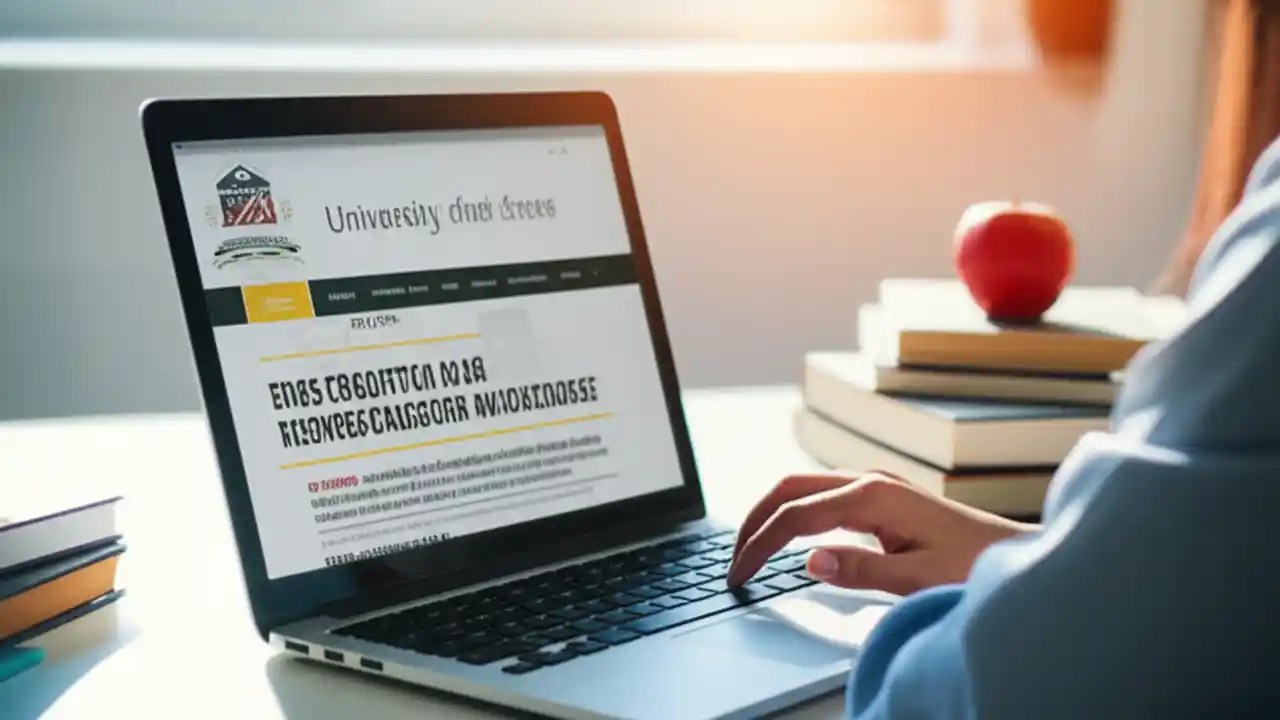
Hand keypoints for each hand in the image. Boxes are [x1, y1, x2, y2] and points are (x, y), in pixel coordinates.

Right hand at [727, 472, 1036, 594]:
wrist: (1013, 553)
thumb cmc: (973, 567)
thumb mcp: (918, 577)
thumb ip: (863, 569)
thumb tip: (810, 561)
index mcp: (873, 497)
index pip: (796, 516)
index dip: (761, 545)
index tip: (739, 574)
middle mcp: (869, 481)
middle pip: (789, 488)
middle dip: (753, 520)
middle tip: (733, 559)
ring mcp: (874, 484)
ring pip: (803, 486)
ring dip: (771, 513)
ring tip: (750, 548)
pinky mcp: (879, 496)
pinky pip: (821, 494)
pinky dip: (793, 512)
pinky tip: (787, 535)